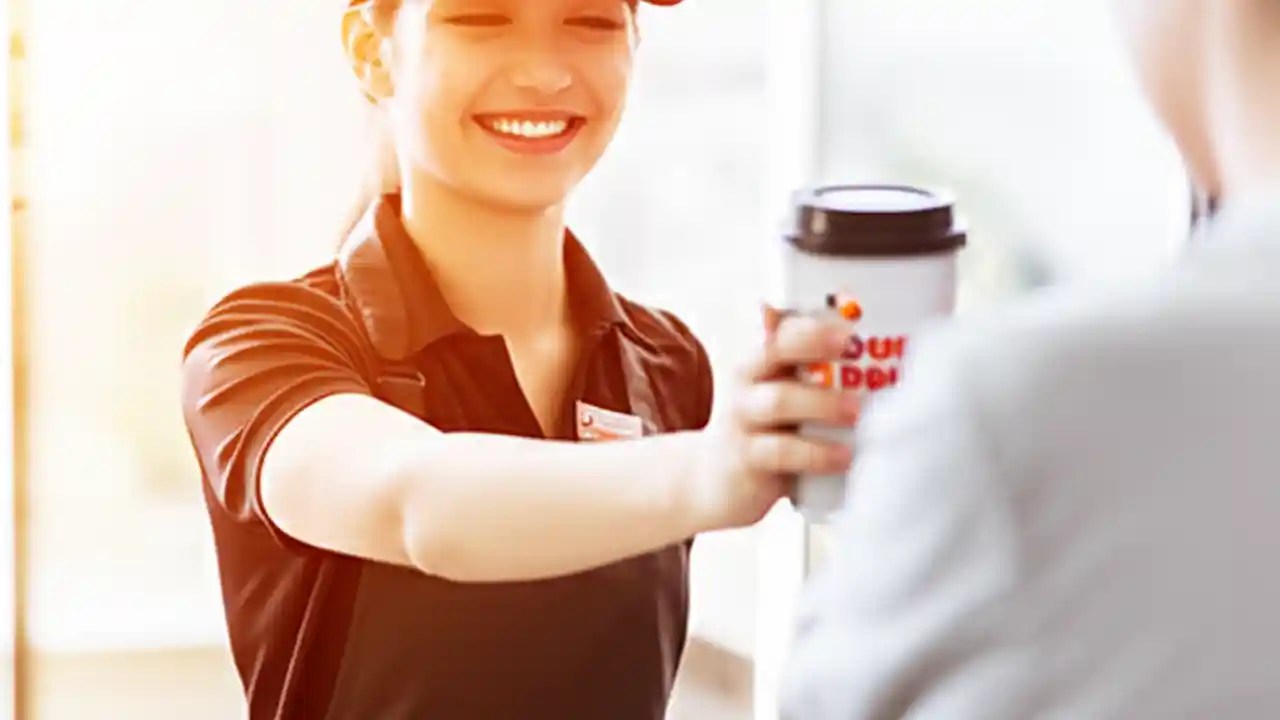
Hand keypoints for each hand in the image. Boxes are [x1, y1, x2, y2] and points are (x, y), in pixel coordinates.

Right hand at [687, 308, 858, 532]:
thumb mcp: (785, 397)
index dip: (812, 321)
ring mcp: (744, 419)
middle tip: (853, 348)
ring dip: (822, 403)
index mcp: (761, 362)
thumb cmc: (767, 433)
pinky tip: (842, 457)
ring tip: (855, 412)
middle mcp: (747, 383)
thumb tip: (871, 357)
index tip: (848, 322)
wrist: (718, 480)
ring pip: (778, 401)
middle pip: (774, 351)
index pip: (782, 328)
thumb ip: (817, 376)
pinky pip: (782, 451)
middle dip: (813, 343)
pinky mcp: (747, 457)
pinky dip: (816, 453)